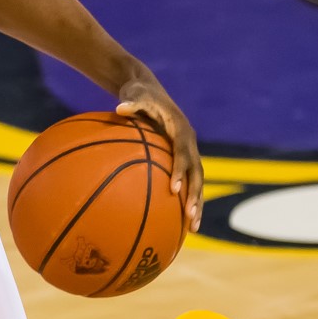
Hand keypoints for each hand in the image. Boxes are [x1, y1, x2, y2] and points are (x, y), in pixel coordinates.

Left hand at [116, 79, 203, 230]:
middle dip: (195, 195)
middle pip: (197, 172)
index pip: (182, 151)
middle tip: (190, 217)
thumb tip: (120, 108)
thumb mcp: (134, 93)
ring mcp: (187, 151)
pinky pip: (186, 181)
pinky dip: (185, 199)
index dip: (179, 169)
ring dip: (196, 203)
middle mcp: (189, 142)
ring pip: (196, 181)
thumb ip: (131, 102)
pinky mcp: (181, 158)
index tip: (173, 188)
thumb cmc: (138, 93)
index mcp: (180, 128)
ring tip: (192, 228)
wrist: (148, 90)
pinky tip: (177, 222)